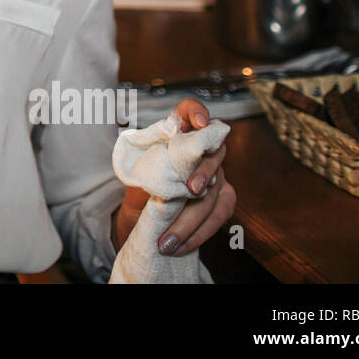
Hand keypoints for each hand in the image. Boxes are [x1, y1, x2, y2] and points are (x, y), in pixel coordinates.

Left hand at [113, 99, 236, 255]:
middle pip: (211, 154)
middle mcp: (201, 149)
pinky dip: (200, 232)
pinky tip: (181, 246)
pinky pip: (220, 213)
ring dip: (194, 218)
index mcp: (176, 134)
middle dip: (203, 172)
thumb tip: (158, 179)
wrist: (140, 213)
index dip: (196, 111)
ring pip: (216, 191)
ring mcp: (215, 172)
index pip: (188, 112)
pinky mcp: (223, 196)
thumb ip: (148, 170)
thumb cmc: (139, 185)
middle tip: (190, 190)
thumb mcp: (135, 174)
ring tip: (168, 240)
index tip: (199, 121)